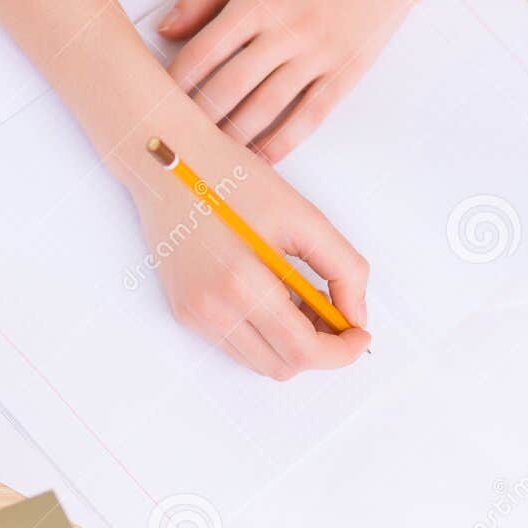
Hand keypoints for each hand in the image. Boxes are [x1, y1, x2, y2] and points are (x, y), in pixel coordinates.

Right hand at [121, 110, 370, 379]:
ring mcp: (194, 315)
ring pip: (260, 363)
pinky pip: (237, 346)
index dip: (341, 352)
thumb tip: (355, 315)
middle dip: (320, 350)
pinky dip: (265, 335)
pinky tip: (275, 299)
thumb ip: (342, 267)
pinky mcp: (185, 313)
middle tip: (337, 314)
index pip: (302, 350)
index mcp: (241, 283)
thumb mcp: (303, 215)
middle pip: (283, 366)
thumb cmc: (233, 179)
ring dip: (292, 345)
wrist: (168, 162)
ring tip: (305, 302)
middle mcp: (211, 309)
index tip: (360, 334)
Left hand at [158, 0, 419, 161]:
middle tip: (175, 137)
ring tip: (208, 154)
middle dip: (197, 116)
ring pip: (265, 109)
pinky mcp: (344, 75)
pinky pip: (308, 118)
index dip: (177, 80)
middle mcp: (288, 30)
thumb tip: (168, 29)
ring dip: (232, 136)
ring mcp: (318, 56)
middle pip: (230, 86)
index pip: (205, 49)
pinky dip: (281, 144)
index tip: (157, 99)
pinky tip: (259, 159)